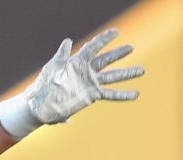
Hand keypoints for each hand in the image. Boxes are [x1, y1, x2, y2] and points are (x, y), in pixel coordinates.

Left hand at [0, 29, 143, 137]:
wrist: (40, 105)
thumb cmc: (43, 85)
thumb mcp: (52, 68)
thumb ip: (61, 55)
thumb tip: (67, 41)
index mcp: (77, 62)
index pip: (94, 47)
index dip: (104, 39)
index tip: (116, 32)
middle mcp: (86, 71)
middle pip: (106, 60)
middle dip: (118, 54)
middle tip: (131, 47)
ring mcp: (90, 84)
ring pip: (112, 77)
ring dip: (126, 73)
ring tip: (141, 70)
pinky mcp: (91, 96)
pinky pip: (110, 94)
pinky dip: (122, 95)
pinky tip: (135, 94)